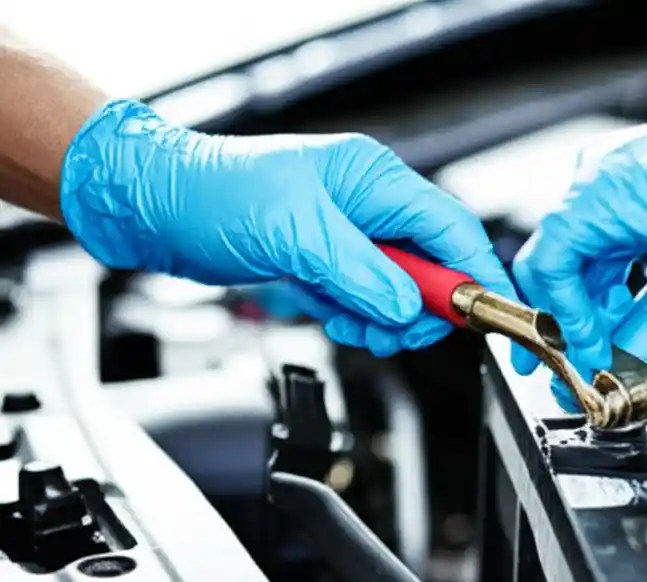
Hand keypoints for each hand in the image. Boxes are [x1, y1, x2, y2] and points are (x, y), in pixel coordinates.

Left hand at [60, 100, 513, 355]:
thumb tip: (409, 308)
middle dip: (423, 309)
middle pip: (434, 268)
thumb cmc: (212, 194)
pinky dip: (360, 319)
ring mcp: (351, 235)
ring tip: (357, 328)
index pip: (452, 229)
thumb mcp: (296, 234)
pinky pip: (369, 299)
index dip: (477, 274)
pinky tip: (337, 320)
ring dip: (388, 320)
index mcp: (374, 179)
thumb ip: (363, 274)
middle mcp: (370, 205)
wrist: (152, 207)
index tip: (490, 315)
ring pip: (402, 292)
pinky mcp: (329, 261)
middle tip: (397, 332)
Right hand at [511, 23, 646, 389]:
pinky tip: (622, 370)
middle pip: (573, 294)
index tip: (555, 341)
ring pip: (607, 317)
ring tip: (586, 379)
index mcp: (592, 195)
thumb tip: (551, 301)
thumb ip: (566, 246)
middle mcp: (618, 227)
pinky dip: (632, 353)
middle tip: (558, 375)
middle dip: (564, 337)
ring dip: (595, 350)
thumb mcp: (614, 197)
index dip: (546, 306)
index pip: (547, 262)